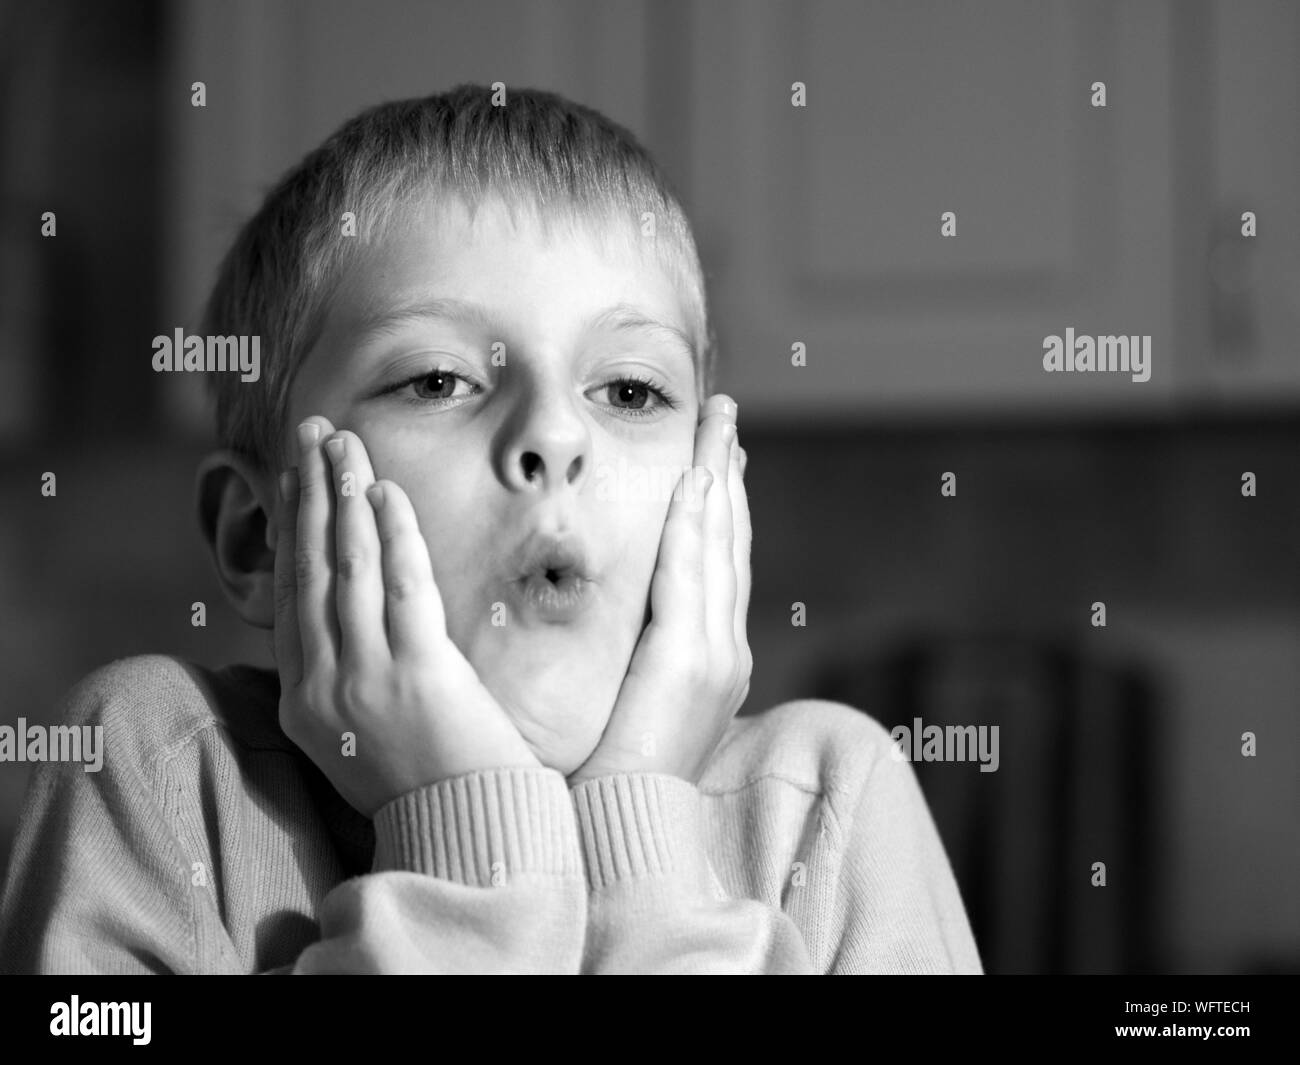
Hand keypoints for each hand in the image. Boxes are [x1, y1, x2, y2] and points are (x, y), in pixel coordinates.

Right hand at [274, 415, 539, 817]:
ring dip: (343, 497)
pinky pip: (401, 587)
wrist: (465, 835)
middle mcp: (321, 687)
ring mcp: (365, 681)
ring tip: (343, 443)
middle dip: (309, 494)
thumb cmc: (425, 784)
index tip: (295, 480)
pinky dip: (391, 535)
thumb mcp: (359, 735)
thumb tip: (347, 623)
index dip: (293, 531)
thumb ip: (345, 679)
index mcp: (303, 701)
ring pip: (346, 569)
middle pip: (310, 569)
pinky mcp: (418, 676)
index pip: (291, 596)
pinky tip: (386, 493)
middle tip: (310, 433)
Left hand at [567, 394, 751, 785]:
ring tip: (719, 429)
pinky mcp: (691, 664)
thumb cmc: (613, 767)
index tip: (713, 455)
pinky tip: (694, 483)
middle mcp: (725, 648)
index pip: (716, 560)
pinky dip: (697, 528)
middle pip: (729, 541)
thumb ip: (637, 649)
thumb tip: (618, 615)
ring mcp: (716, 655)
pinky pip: (692, 578)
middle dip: (728, 474)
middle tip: (725, 419)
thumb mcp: (632, 695)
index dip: (719, 503)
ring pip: (720, 547)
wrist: (620, 827)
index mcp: (710, 654)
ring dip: (719, 481)